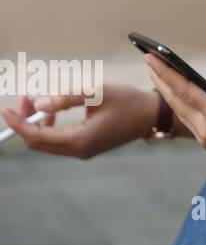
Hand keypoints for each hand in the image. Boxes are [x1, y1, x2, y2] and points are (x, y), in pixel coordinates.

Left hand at [1, 85, 161, 157]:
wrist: (152, 115)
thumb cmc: (129, 102)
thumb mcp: (98, 94)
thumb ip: (67, 98)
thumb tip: (39, 103)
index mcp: (79, 140)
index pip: (37, 136)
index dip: (19, 123)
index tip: (6, 109)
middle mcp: (78, 150)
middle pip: (38, 142)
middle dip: (25, 121)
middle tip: (23, 99)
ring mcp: (82, 151)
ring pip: (46, 142)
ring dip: (36, 123)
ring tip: (34, 101)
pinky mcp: (86, 146)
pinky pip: (57, 140)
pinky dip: (48, 126)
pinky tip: (52, 111)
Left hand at [145, 54, 205, 187]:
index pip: (184, 91)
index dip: (166, 72)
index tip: (152, 55)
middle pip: (175, 101)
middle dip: (159, 78)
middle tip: (147, 57)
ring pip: (179, 111)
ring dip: (166, 90)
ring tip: (158, 71)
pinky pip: (188, 118)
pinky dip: (178, 102)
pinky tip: (177, 91)